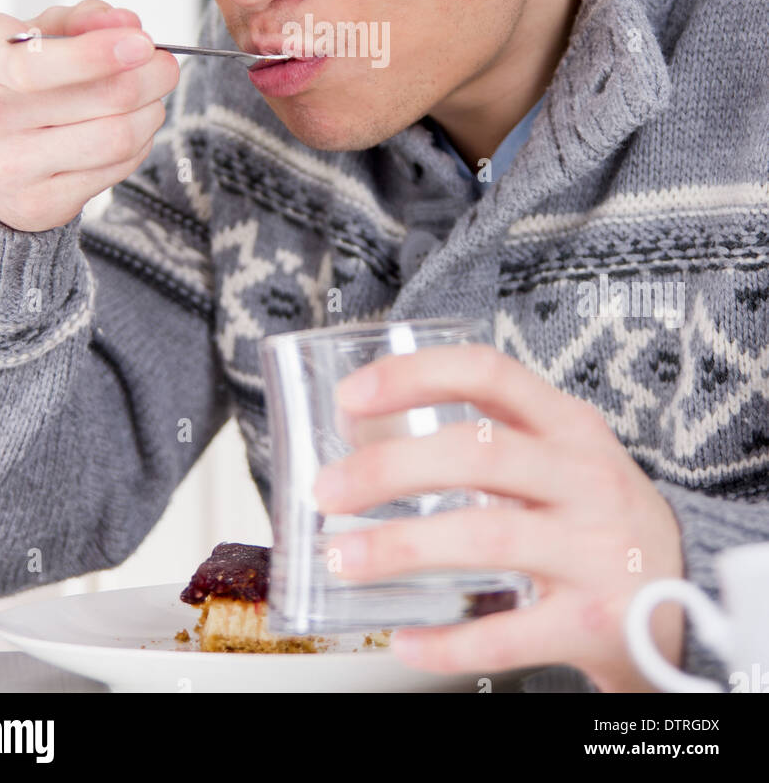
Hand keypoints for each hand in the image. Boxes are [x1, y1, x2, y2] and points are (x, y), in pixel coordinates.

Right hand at [0, 0, 179, 230]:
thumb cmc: (10, 86)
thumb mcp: (31, 37)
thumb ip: (80, 20)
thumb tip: (127, 23)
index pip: (37, 65)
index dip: (98, 54)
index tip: (142, 43)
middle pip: (104, 98)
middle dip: (152, 76)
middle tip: (163, 65)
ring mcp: (11, 168)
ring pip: (119, 137)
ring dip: (152, 112)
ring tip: (150, 99)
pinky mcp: (41, 204)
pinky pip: (117, 168)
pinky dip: (139, 143)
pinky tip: (129, 129)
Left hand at [312, 343, 685, 691]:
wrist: (685, 596)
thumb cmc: (595, 515)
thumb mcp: (560, 455)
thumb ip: (486, 436)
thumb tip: (366, 431)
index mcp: (569, 425)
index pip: (488, 373)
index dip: (414, 375)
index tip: (352, 397)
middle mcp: (585, 477)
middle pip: (476, 452)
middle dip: (389, 469)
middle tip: (330, 491)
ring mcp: (594, 549)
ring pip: (486, 536)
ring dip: (401, 547)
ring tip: (344, 556)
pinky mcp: (593, 621)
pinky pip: (507, 634)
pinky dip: (446, 642)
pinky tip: (403, 638)